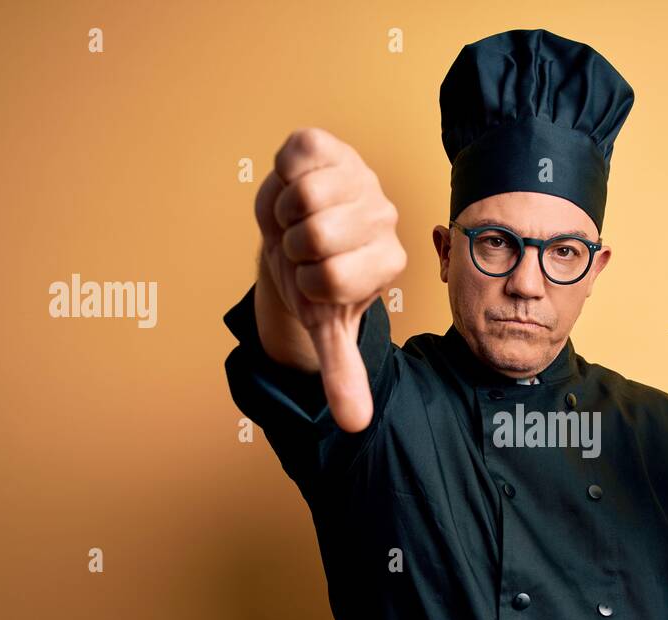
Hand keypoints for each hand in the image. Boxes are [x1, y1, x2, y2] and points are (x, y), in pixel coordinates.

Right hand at [254, 128, 406, 432]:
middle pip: (317, 236)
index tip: (313, 279)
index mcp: (388, 262)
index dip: (305, 283)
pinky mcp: (331, 145)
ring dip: (283, 214)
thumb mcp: (326, 325)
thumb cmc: (313, 276)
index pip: (331, 279)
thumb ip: (342, 371)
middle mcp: (384, 217)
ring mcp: (360, 176)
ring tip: (296, 220)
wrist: (293, 228)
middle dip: (292, 248)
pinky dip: (279, 177)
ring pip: (306, 197)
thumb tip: (355, 426)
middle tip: (301, 248)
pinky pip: (294, 159)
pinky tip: (295, 186)